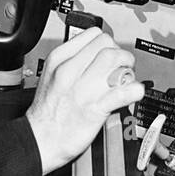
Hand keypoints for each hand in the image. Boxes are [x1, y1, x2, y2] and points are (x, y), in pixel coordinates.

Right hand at [26, 27, 144, 174]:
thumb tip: (100, 54)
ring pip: (115, 61)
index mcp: (59, 59)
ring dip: (128, 70)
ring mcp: (83, 89)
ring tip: (126, 80)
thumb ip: (74, 61)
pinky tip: (132, 93)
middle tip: (122, 67)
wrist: (40, 140)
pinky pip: (122, 92)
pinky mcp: (95, 108)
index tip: (110, 53)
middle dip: (121, 54)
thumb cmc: (47, 111)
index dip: (107, 43)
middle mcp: (70, 71)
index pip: (93, 35)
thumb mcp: (52, 75)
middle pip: (107, 45)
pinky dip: (134, 90)